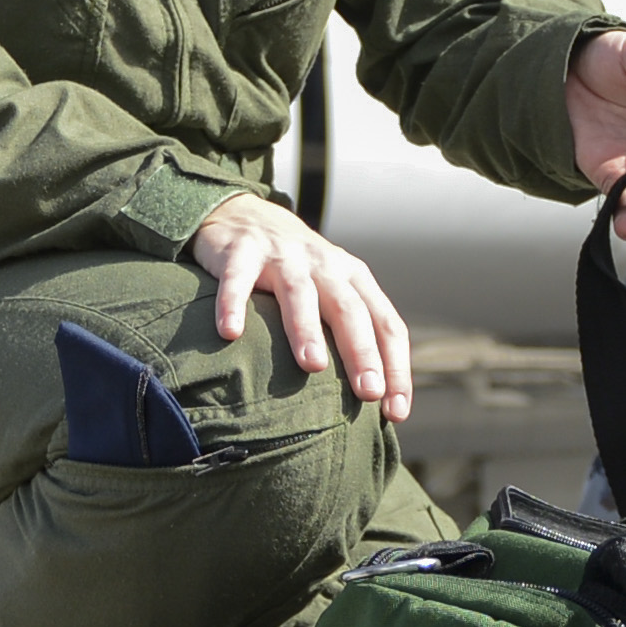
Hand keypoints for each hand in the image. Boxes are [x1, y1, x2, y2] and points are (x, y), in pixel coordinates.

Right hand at [187, 190, 410, 423]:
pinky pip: (237, 279)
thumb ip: (350, 333)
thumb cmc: (296, 271)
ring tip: (312, 365)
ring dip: (306, 329)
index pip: (386, 325)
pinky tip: (229, 333)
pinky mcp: (240, 251)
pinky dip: (233, 304)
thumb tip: (372, 404)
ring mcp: (282, 256)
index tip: (395, 412)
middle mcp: (324, 265)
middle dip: (362, 352)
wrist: (244, 214)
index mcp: (354, 279)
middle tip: (369, 392)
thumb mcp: (331, 291)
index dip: (396, 367)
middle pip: (349, 310)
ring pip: (299, 293)